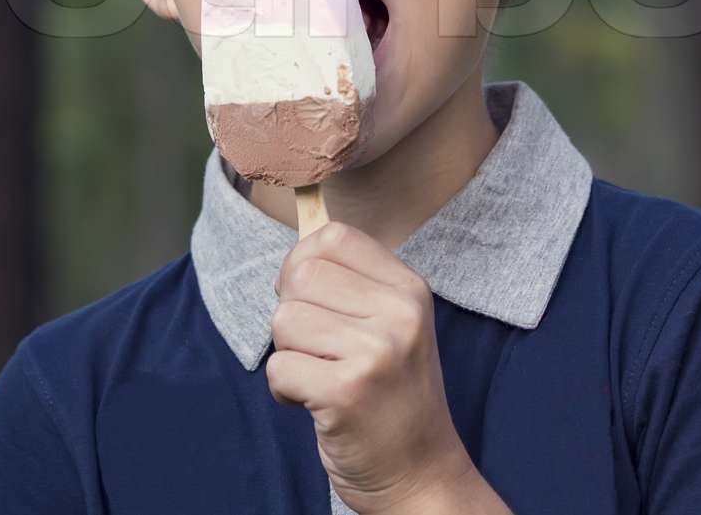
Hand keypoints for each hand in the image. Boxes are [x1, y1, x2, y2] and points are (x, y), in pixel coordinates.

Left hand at [266, 221, 475, 514]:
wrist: (421, 474)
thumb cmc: (393, 396)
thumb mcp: (391, 325)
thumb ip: (352, 280)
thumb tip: (303, 226)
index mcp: (410, 288)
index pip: (333, 238)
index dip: (303, 264)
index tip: (312, 299)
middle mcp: (399, 314)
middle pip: (300, 275)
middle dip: (293, 314)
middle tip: (321, 350)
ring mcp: (376, 352)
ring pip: (284, 320)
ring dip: (290, 356)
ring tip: (324, 378)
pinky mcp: (347, 392)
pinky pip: (279, 367)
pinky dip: (286, 391)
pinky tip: (319, 404)